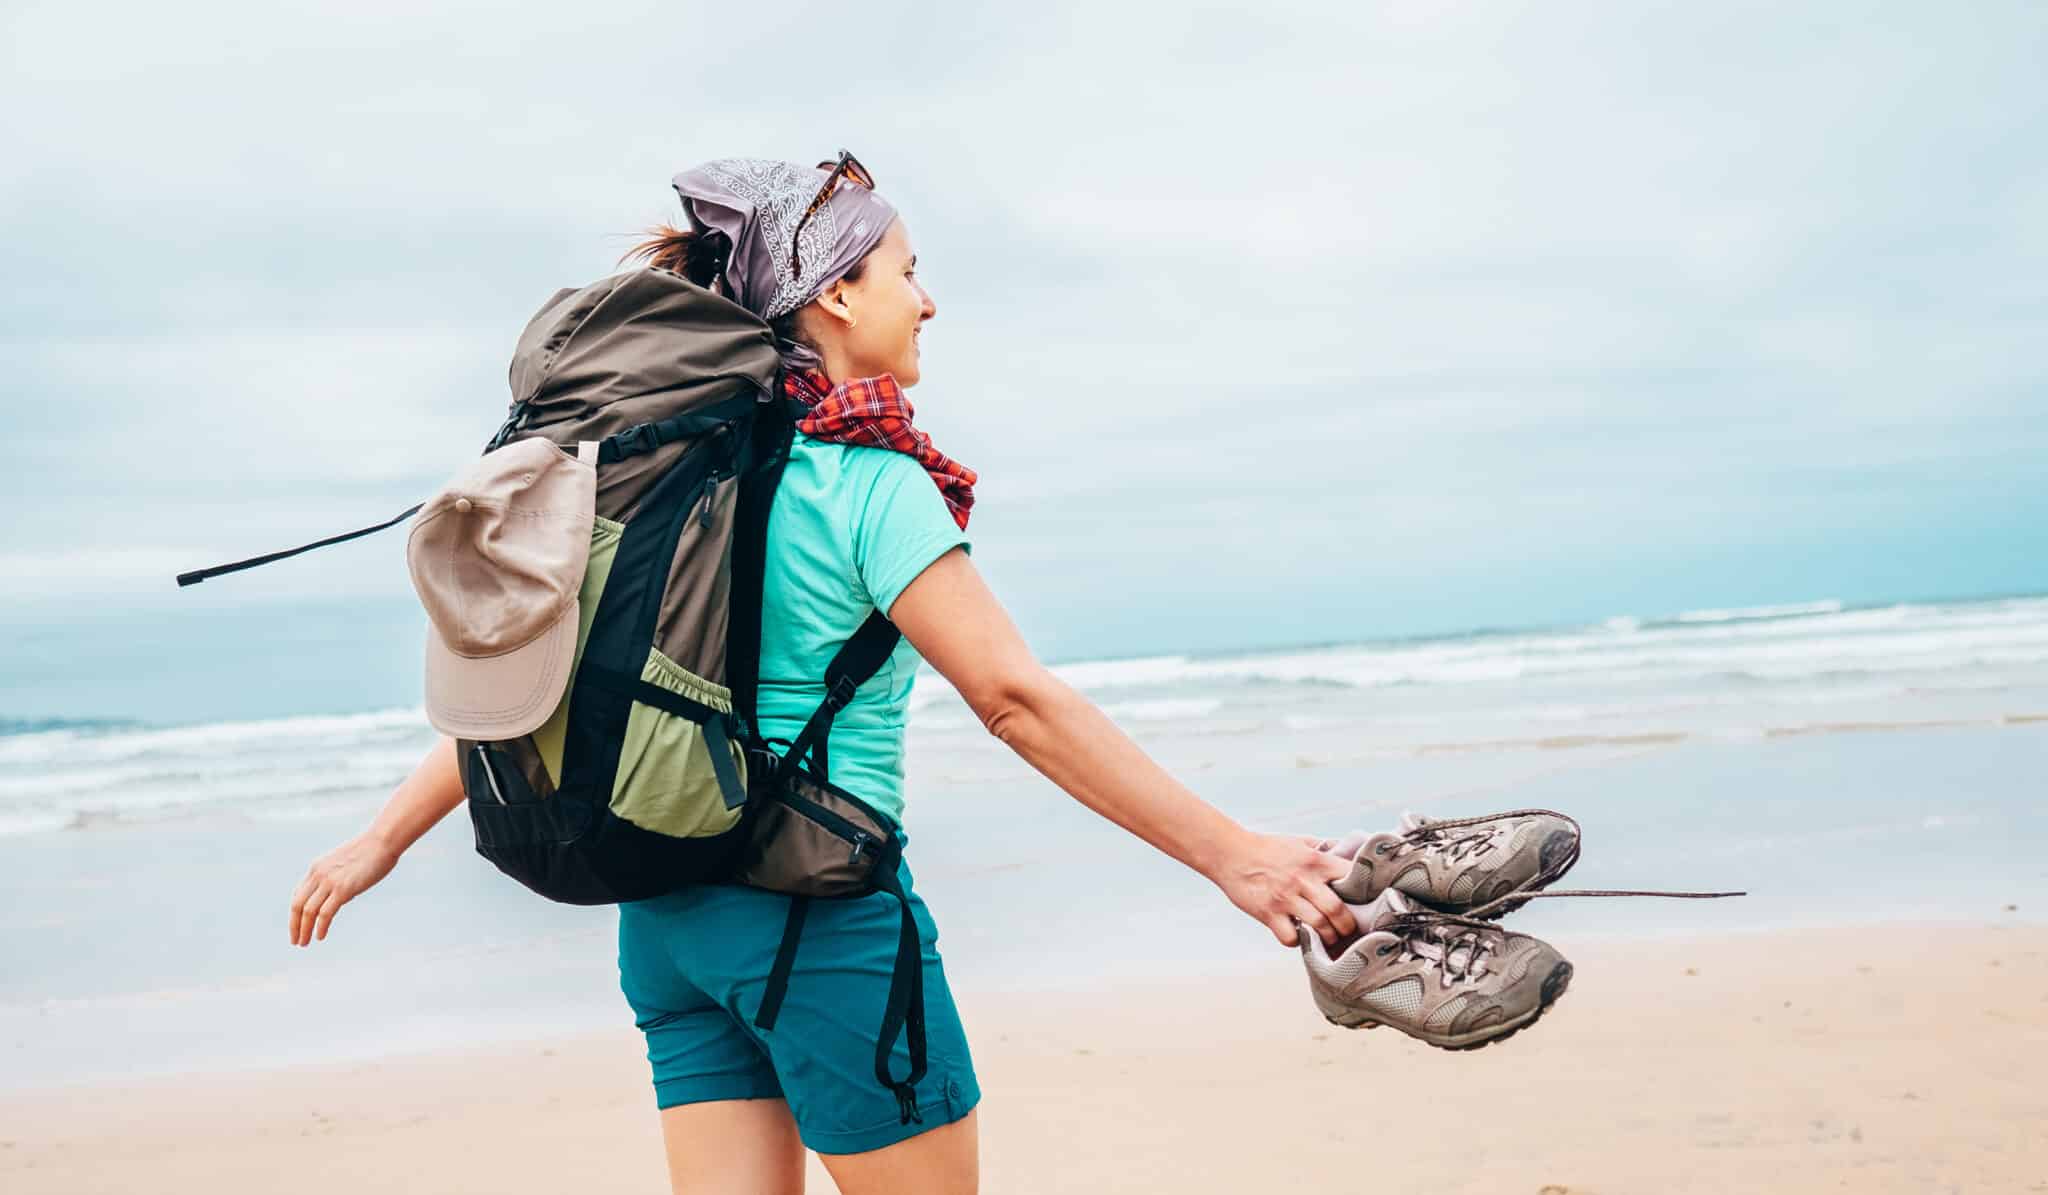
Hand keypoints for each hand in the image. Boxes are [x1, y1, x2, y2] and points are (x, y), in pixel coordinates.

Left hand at [289, 832, 400, 945]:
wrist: (382, 841)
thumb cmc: (370, 852)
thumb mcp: (345, 864)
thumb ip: (338, 880)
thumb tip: (340, 898)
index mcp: (316, 867)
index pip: (298, 894)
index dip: (295, 913)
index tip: (297, 926)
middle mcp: (318, 875)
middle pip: (298, 905)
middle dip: (295, 925)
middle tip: (296, 941)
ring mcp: (330, 882)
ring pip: (308, 911)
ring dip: (304, 930)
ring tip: (305, 943)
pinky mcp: (343, 889)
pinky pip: (325, 913)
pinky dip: (320, 927)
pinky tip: (320, 936)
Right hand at [1208, 831, 1356, 947]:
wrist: (1231, 853)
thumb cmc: (1267, 848)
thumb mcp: (1300, 842)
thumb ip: (1324, 848)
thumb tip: (1348, 851)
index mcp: (1314, 860)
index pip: (1350, 876)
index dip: (1363, 891)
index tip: (1366, 902)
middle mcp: (1302, 880)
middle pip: (1337, 910)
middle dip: (1348, 925)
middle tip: (1350, 931)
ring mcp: (1285, 898)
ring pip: (1318, 926)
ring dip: (1328, 937)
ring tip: (1330, 939)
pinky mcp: (1268, 913)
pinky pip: (1290, 937)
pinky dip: (1297, 941)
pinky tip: (1297, 935)